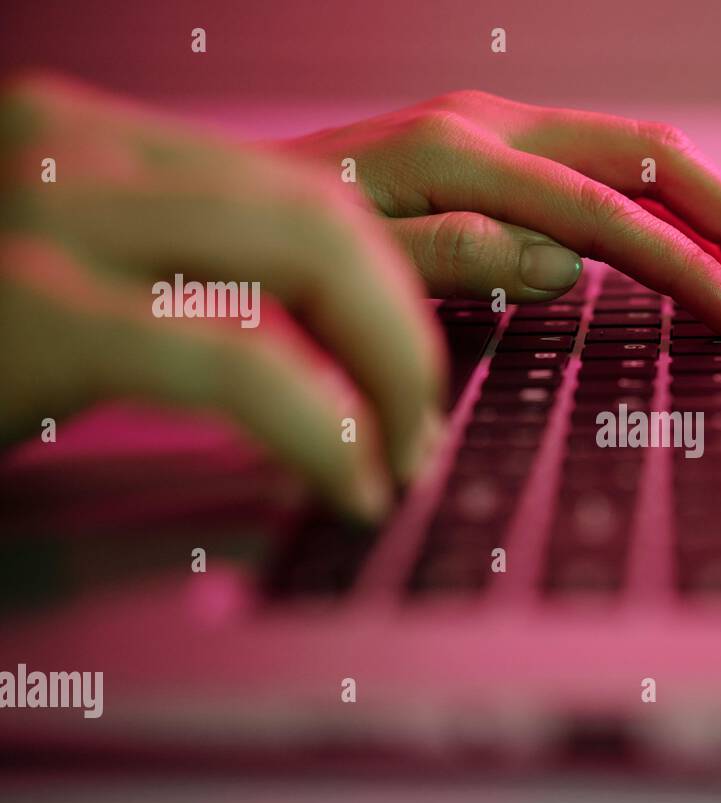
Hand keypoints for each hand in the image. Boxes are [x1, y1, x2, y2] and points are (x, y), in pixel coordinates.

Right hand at [0, 75, 441, 519]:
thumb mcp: (50, 295)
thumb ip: (161, 293)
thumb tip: (302, 352)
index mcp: (85, 143)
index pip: (297, 189)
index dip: (386, 281)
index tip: (412, 367)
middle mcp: (71, 147)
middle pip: (325, 209)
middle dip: (408, 321)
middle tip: (422, 421)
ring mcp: (47, 212)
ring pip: (313, 252)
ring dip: (392, 363)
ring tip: (400, 453)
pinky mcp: (29, 309)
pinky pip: (244, 359)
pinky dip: (326, 425)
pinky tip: (351, 481)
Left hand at [279, 90, 720, 338]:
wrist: (227, 215)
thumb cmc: (271, 256)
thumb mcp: (345, 273)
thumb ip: (456, 259)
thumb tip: (563, 263)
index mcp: (458, 154)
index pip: (610, 213)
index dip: (690, 269)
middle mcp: (489, 123)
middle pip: (655, 155)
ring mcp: (495, 127)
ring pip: (641, 151)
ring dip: (709, 210)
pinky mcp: (495, 147)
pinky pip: (605, 166)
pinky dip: (662, 206)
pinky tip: (684, 246)